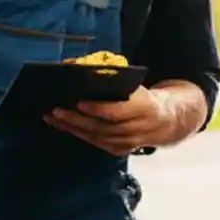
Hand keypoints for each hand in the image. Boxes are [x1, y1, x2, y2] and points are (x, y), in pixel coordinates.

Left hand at [44, 86, 172, 155]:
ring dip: (72, 128)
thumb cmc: (145, 97)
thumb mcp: (137, 86)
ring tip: (53, 118)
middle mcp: (136, 128)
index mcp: (144, 107)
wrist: (166, 120)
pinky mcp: (120, 150)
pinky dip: (79, 134)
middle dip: (76, 119)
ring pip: (96, 137)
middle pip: (101, 126)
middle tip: (56, 110)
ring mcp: (128, 143)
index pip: (116, 112)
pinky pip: (96, 143)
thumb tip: (81, 69)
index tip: (78, 102)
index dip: (97, 108)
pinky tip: (64, 126)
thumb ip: (115, 81)